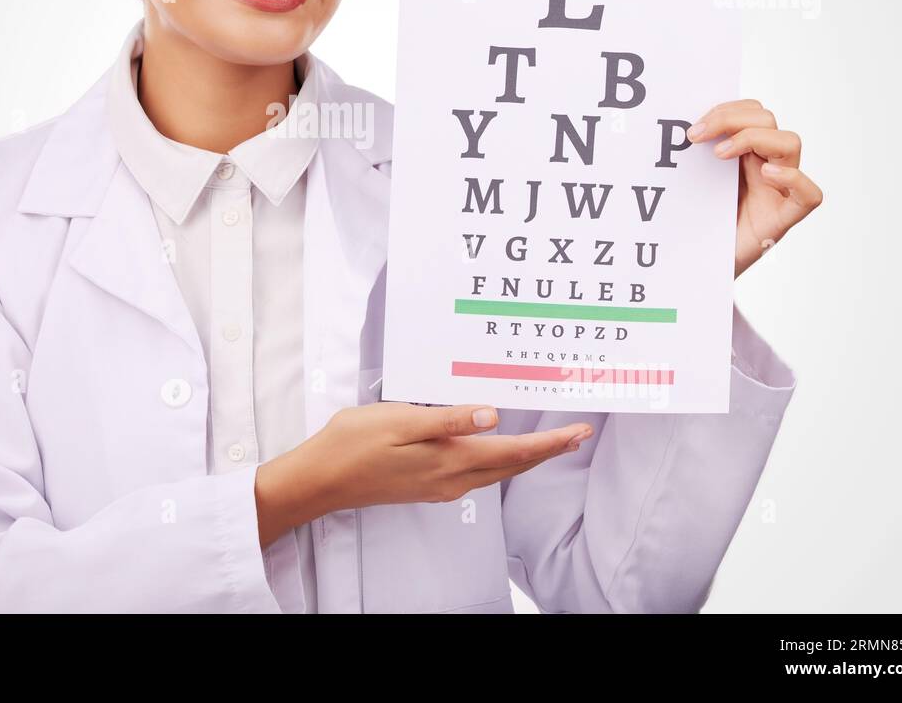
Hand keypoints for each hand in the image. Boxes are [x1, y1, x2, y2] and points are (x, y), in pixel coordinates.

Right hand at [256, 403, 591, 544]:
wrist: (321, 480)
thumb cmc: (354, 443)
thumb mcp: (400, 420)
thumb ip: (448, 420)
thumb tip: (493, 416)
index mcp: (450, 460)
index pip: (514, 451)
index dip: (550, 443)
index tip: (579, 432)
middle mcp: (452, 479)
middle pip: (512, 465)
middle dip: (547, 451)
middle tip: (577, 435)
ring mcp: (440, 486)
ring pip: (496, 471)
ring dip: (525, 456)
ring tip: (548, 442)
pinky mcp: (428, 486)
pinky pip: (477, 474)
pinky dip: (498, 460)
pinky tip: (496, 448)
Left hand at [686, 99, 823, 277]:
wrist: (699, 267)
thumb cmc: (697, 224)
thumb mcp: (692, 183)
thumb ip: (693, 157)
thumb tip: (675, 128)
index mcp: (745, 154)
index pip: (751, 112)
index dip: (725, 109)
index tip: (692, 126)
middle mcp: (765, 167)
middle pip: (768, 121)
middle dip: (730, 119)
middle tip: (694, 136)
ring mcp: (777, 192)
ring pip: (791, 144)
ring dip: (754, 139)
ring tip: (719, 155)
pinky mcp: (782, 219)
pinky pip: (809, 195)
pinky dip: (793, 180)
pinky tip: (766, 175)